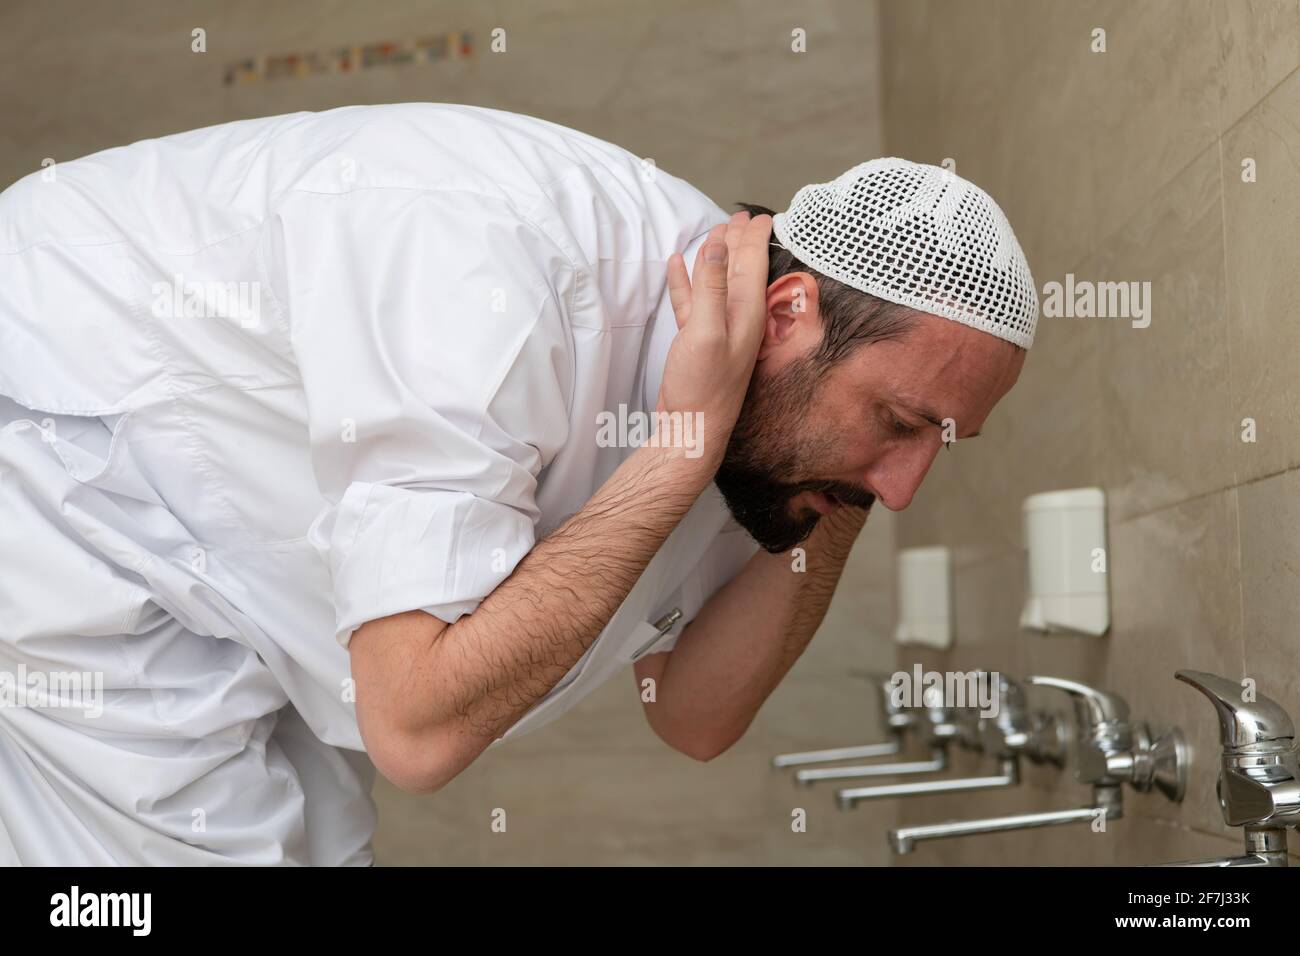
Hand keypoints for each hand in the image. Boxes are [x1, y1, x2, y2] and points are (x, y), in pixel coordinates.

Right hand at [657, 211, 772, 465]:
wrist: (690, 430)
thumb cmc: (703, 387)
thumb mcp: (706, 331)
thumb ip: (712, 287)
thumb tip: (719, 243)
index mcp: (747, 314)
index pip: (754, 265)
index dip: (754, 238)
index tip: (759, 215)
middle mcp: (737, 319)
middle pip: (738, 270)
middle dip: (739, 242)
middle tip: (738, 216)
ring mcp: (716, 330)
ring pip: (715, 283)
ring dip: (714, 258)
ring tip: (713, 233)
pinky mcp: (696, 341)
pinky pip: (692, 301)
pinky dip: (687, 281)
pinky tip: (677, 266)